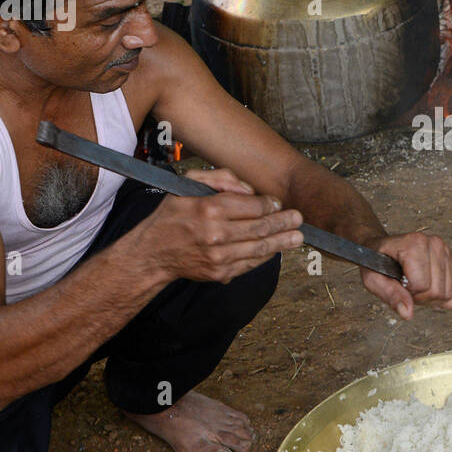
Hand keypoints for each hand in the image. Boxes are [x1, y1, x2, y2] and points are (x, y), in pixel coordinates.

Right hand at [135, 168, 302, 282]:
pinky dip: (266, 256)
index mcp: (209, 208)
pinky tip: (276, 249)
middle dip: (283, 222)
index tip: (278, 203)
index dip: (270, 205)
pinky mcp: (220, 273)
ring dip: (282, 241)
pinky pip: (251, 263)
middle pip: (261, 227)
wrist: (154, 253)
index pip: (252, 206)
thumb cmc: (172, 216)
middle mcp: (216, 234)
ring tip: (297, 236)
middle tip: (298, 218)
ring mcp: (219, 256)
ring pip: (260, 247)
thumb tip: (250, 190)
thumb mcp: (189, 184)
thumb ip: (220, 178)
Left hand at [360, 232, 451, 320]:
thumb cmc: (376, 262)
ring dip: (432, 298)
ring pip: (449, 292)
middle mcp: (433, 244)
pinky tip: (432, 291)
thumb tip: (408, 313)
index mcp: (413, 244)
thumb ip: (390, 295)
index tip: (399, 285)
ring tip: (417, 287)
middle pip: (437, 291)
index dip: (409, 294)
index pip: (422, 285)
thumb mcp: (373, 280)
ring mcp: (445, 250)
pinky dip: (447, 297)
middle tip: (407, 288)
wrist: (382, 248)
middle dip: (421, 298)